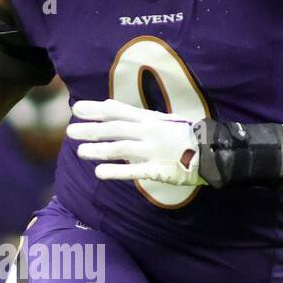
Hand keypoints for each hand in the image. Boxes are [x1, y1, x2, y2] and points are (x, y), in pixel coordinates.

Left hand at [66, 99, 203, 185]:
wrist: (212, 151)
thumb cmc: (184, 135)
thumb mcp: (161, 120)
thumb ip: (136, 118)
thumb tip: (110, 110)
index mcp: (148, 118)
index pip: (117, 111)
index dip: (95, 109)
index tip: (76, 109)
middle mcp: (148, 131)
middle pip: (114, 129)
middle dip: (90, 129)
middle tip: (70, 131)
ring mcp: (152, 150)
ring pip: (120, 148)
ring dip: (98, 150)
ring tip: (80, 152)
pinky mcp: (157, 169)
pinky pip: (133, 170)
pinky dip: (115, 171)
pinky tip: (99, 173)